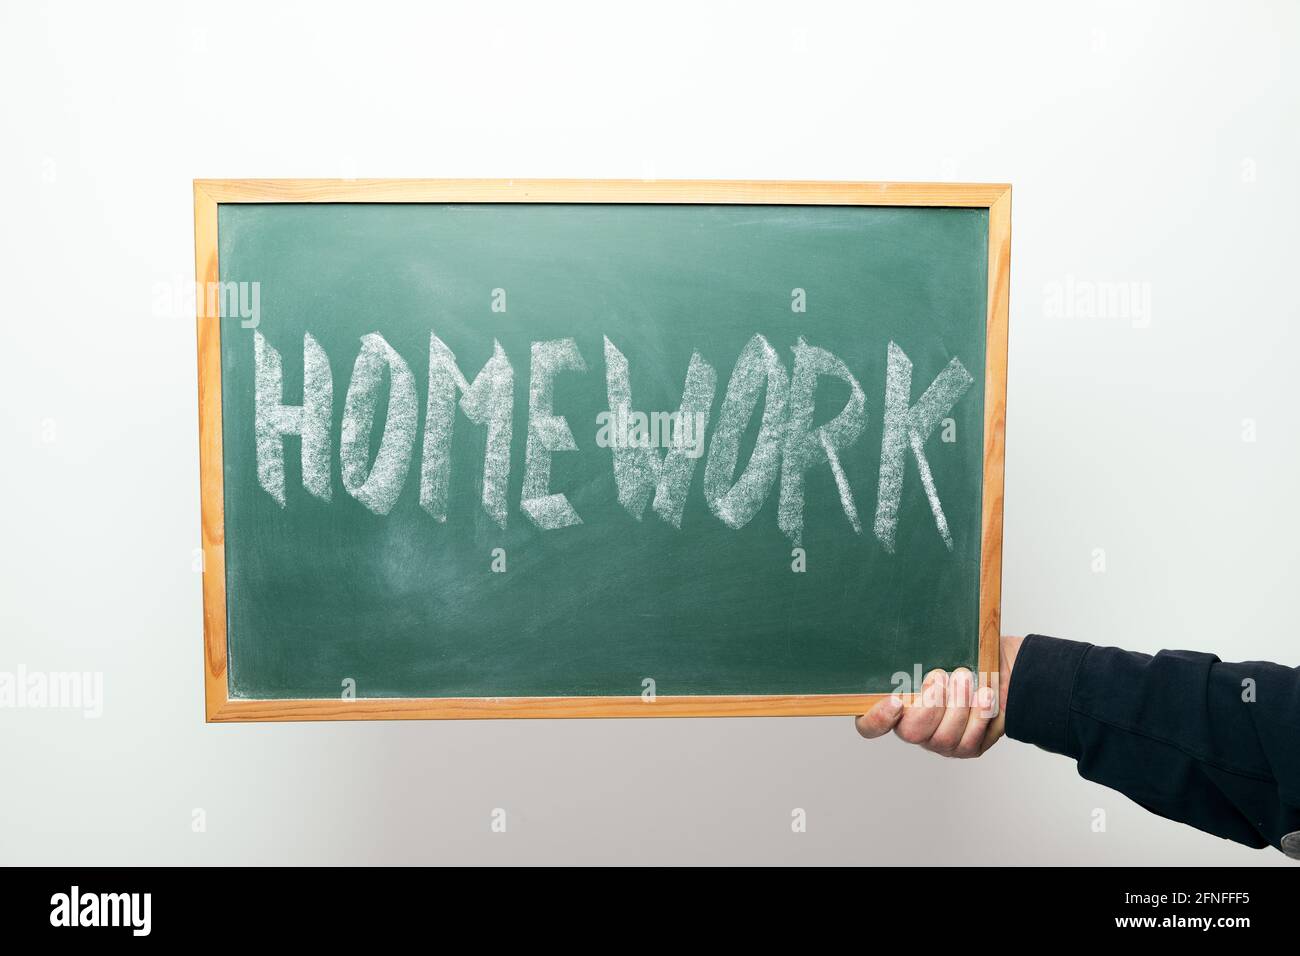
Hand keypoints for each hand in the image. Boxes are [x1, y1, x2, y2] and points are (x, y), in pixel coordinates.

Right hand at [855, 635, 1022, 757]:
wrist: (1003, 668)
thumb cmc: (964, 656)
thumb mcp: (937, 649)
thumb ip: (916, 655)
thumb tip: (903, 639)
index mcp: (894, 703)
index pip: (870, 725)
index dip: (877, 719)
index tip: (895, 701)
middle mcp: (913, 726)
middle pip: (910, 733)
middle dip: (930, 705)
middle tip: (941, 676)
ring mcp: (939, 740)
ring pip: (943, 738)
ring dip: (957, 705)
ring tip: (966, 677)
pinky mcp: (966, 747)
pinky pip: (969, 742)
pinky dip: (978, 714)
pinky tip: (984, 694)